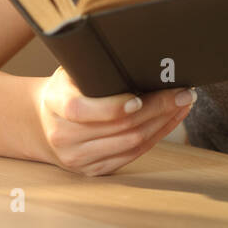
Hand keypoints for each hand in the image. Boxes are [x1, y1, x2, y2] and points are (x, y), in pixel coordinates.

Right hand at [30, 65, 195, 175]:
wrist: (44, 122)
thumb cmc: (65, 89)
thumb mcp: (70, 73)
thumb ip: (93, 69)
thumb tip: (139, 56)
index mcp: (56, 105)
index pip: (82, 110)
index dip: (114, 106)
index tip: (141, 97)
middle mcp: (64, 137)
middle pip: (119, 127)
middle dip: (157, 109)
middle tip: (182, 93)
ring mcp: (78, 158)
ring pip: (131, 143)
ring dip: (163, 123)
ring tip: (182, 104)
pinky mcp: (93, 170)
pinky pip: (132, 155)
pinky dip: (156, 137)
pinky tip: (169, 121)